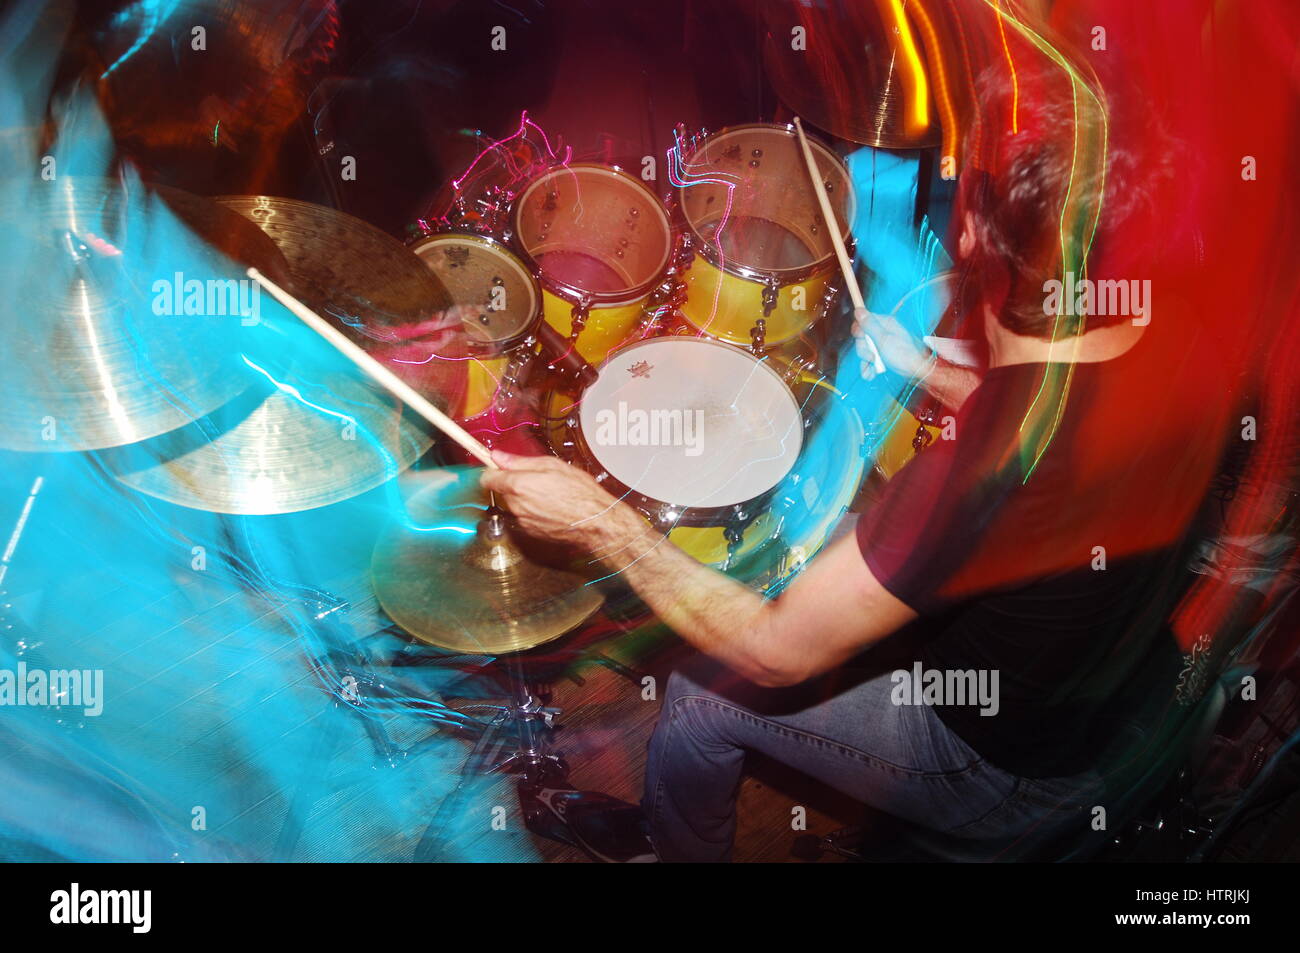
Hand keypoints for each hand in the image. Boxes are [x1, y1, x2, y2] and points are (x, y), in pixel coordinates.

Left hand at [479, 450, 641, 552]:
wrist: (595, 523)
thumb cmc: (580, 493)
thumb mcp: (553, 466)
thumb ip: (520, 461)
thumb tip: (497, 456)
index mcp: (518, 485)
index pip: (487, 478)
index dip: (493, 470)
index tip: (500, 466)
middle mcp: (515, 506)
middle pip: (502, 491)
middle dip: (513, 483)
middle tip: (536, 478)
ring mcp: (522, 521)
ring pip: (513, 504)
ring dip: (524, 498)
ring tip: (548, 494)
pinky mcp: (530, 533)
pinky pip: (523, 517)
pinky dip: (532, 511)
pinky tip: (550, 507)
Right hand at [854, 307, 933, 380]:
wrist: (917, 371)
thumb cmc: (904, 355)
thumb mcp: (883, 339)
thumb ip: (869, 325)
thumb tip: (858, 310)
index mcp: (885, 323)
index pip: (864, 320)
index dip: (859, 330)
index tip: (860, 338)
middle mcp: (884, 332)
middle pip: (863, 338)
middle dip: (864, 350)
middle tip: (872, 357)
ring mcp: (883, 345)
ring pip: (865, 351)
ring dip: (866, 362)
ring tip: (874, 368)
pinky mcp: (883, 356)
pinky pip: (870, 360)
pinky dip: (869, 368)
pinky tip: (872, 373)